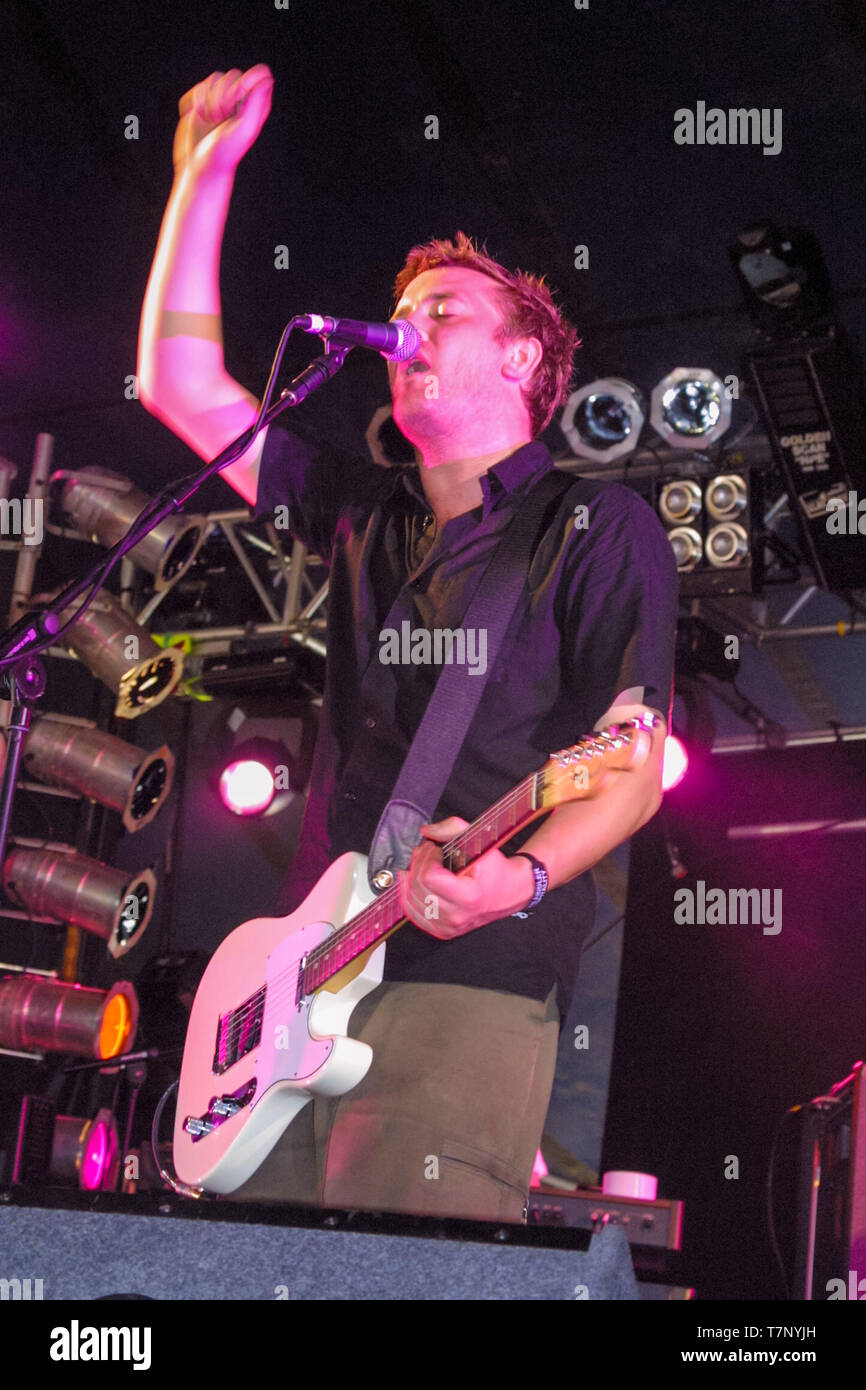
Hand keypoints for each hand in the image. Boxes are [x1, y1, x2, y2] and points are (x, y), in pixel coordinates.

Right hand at [173, 65, 273, 175]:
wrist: (201, 165)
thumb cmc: (225, 152)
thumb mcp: (244, 129)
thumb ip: (256, 104)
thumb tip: (266, 80)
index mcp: (256, 106)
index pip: (260, 75)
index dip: (247, 80)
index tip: (238, 95)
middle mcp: (240, 100)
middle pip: (234, 75)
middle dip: (224, 94)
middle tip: (221, 116)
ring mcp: (220, 99)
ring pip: (215, 78)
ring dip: (210, 100)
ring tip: (212, 120)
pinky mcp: (203, 101)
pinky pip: (199, 87)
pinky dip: (197, 102)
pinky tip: (201, 118)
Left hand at [397, 817, 535, 939]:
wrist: (510, 893)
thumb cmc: (497, 871)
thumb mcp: (482, 844)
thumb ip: (453, 829)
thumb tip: (426, 831)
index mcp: (468, 897)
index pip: (429, 877)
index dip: (428, 857)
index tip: (436, 848)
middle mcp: (457, 916)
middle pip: (417, 887)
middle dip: (418, 862)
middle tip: (427, 851)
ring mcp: (448, 927)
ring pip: (410, 900)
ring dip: (411, 876)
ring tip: (422, 863)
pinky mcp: (442, 931)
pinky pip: (413, 913)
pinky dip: (409, 895)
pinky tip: (413, 881)